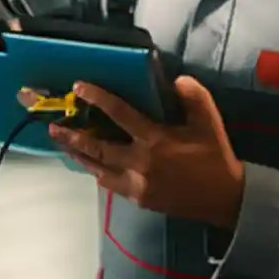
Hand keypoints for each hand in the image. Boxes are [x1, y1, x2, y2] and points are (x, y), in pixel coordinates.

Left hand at [48, 77, 244, 230]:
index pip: (120, 114)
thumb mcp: (210, 122)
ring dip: (79, 155)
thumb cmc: (215, 157)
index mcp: (155, 140)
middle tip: (53, 126)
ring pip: (98, 168)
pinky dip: (96, 172)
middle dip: (73, 136)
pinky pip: (109, 184)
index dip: (98, 98)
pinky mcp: (138, 199)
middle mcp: (140, 162)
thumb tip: (177, 79)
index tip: (79, 86)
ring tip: (62, 144)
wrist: (225, 199)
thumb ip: (194, 97)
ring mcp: (136, 184)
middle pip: (97, 147)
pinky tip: (90, 165)